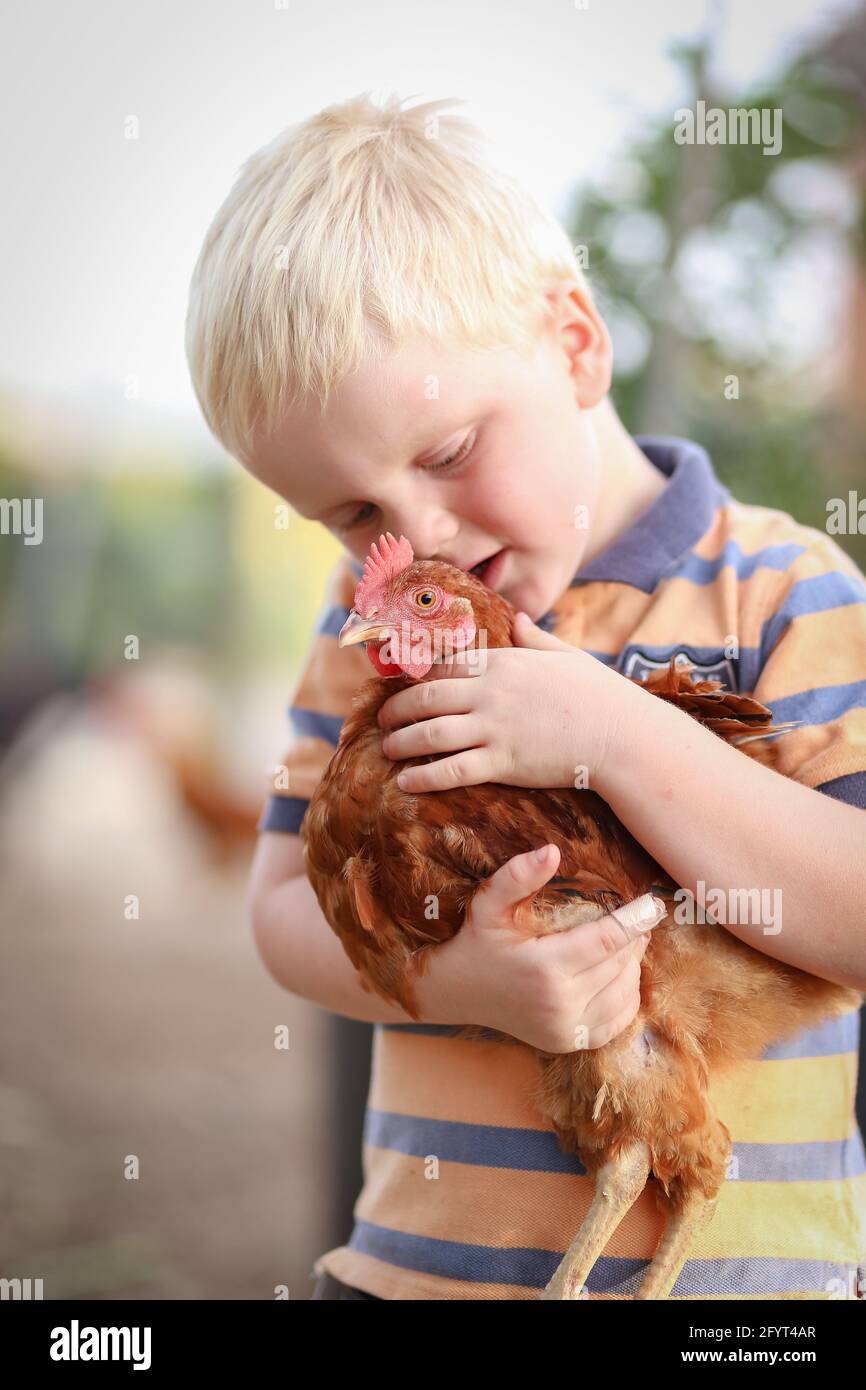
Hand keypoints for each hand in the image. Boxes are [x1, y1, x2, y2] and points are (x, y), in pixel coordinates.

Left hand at [377, 611, 630, 792]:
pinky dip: (424, 777)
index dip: (416, 674)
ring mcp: (495, 728)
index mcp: (503, 662)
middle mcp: (491, 692)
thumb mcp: (565, 656)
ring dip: (402, 743)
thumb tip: (519, 618)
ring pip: (430, 735)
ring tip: (387, 750)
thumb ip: (535, 637)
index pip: (445, 664)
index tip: (399, 683)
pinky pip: (452, 771)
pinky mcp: (503, 763)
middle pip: (426, 698)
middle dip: (396, 710)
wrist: (620, 735)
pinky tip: (405, 783)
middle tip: (382, 720)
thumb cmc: (598, 694)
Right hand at [414, 843, 666, 1052]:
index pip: (608, 940)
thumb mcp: (489, 903)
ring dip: (633, 966)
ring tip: (628, 944)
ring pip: (624, 992)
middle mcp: (559, 1004)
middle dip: (634, 939)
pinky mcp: (569, 1043)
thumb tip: (552, 851)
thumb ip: (517, 876)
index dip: (636, 920)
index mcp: (544, 968)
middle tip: (636, 918)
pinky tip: (620, 975)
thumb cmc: (477, 939)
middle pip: (620, 965)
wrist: (457, 991)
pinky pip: (618, 1021)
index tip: (654, 903)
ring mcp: (566, 1030)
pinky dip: (627, 996)